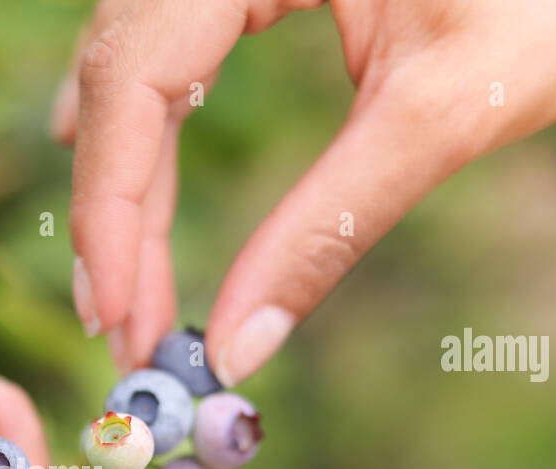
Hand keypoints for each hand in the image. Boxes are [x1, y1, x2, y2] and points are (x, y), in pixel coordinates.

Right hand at [55, 0, 555, 383]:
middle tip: (120, 322)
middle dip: (115, 208)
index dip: (112, 209)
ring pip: (137, 57)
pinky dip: (155, 119)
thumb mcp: (443, 113)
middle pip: (122, 72)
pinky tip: (137, 160)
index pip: (135, 78)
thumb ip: (325, 229)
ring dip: (125, 171)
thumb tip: (242, 345)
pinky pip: (175, 36)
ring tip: (118, 272)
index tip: (116, 314)